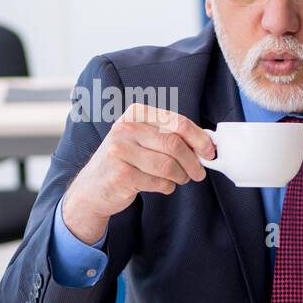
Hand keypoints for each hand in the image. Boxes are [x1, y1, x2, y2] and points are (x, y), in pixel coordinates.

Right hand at [61, 103, 215, 244]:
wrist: (92, 188)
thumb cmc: (125, 161)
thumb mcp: (142, 140)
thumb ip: (169, 136)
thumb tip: (206, 144)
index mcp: (136, 114)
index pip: (177, 122)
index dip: (199, 138)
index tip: (210, 152)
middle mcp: (125, 128)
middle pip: (174, 144)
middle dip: (193, 161)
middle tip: (199, 172)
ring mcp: (120, 151)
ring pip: (169, 165)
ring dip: (181, 176)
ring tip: (179, 179)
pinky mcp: (121, 174)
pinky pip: (159, 182)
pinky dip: (167, 187)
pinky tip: (161, 185)